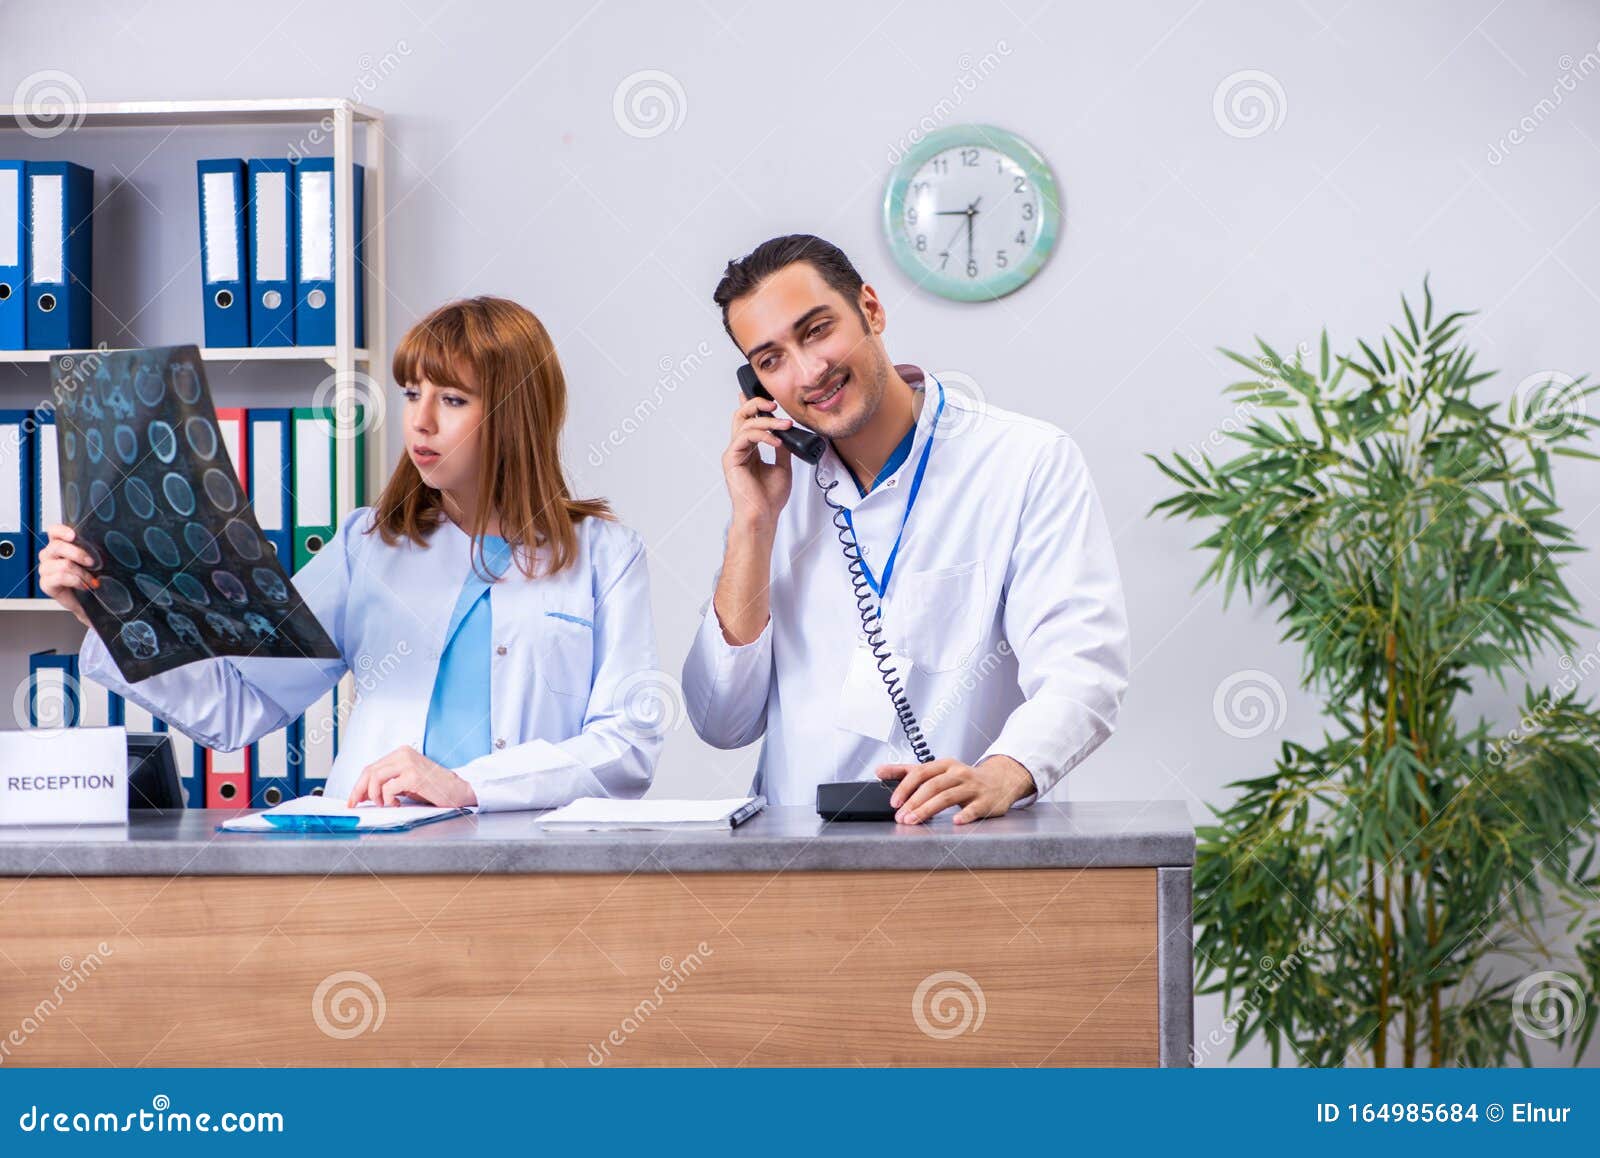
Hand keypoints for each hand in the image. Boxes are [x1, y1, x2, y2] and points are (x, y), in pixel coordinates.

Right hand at [37, 523, 95, 628]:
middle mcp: (49, 555)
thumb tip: (104, 541)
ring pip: (63, 564)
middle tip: (92, 563)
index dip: (61, 531)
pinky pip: (60, 577)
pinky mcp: (46, 584)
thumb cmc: (90, 577)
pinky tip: (84, 586)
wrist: (89, 601)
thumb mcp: (93, 561)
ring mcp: (46, 570)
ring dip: (82, 573)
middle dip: (78, 554)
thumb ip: (91, 550)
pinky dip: (76, 581)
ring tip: (91, 580)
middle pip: (57, 547)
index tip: (74, 536)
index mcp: (59, 545)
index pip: (53, 531)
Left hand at [347, 746, 477, 807]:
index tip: (353, 799)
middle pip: (369, 771)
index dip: (358, 785)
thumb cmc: (434, 788)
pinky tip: (396, 803)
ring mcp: (408, 764)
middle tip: (356, 804)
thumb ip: (388, 783)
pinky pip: (389, 788)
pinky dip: (388, 799)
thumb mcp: (407, 782)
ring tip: (384, 804)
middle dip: (359, 790)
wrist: (458, 790)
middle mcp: (403, 754)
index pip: (371, 767)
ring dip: (374, 795)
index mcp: (401, 753)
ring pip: (375, 778)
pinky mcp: (414, 776)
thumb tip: (364, 794)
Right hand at [723, 392, 793, 533]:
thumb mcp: (783, 466)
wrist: (763, 516)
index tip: (767, 397)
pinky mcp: (731, 459)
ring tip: (785, 426)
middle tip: (773, 404)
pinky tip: (776, 441)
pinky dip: (763, 436)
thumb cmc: (770, 498)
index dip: (754, 406)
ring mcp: (734, 453)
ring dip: (768, 422)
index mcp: (750, 450)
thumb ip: (783, 448)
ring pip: (745, 424)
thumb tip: (787, 433)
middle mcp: (740, 449)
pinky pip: (745, 437)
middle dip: (756, 405)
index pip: (749, 422)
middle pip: (741, 416)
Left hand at [877, 755, 1036, 824]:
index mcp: (944, 765)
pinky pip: (974, 808)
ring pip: (948, 797)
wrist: (999, 781)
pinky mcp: (986, 801)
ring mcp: (973, 787)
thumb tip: (879, 770)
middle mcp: (958, 773)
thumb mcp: (936, 770)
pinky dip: (964, 815)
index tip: (893, 802)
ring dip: (928, 810)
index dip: (905, 787)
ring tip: (914, 821)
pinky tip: (955, 822)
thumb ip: (907, 771)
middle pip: (933, 786)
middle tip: (901, 817)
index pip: (920, 773)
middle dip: (914, 802)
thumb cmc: (962, 778)